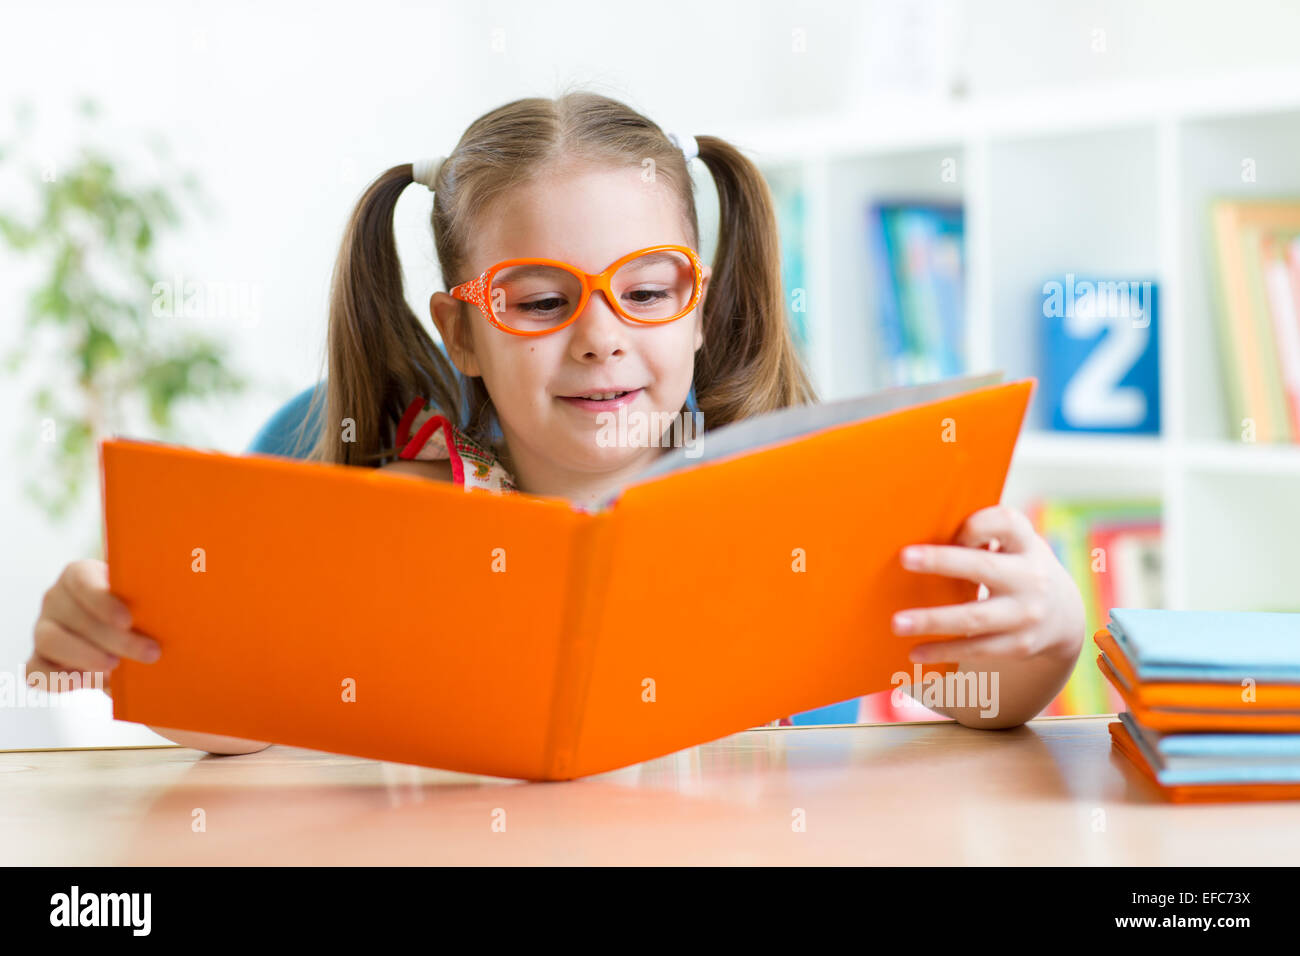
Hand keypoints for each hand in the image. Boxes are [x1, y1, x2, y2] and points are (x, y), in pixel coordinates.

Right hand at [27, 559, 160, 696]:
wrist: (130, 642)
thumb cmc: (143, 614)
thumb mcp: (148, 602)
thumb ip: (153, 602)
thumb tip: (176, 608)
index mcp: (80, 575)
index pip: (80, 578)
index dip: (101, 600)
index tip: (129, 620)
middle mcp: (57, 599)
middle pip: (74, 615)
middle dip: (114, 637)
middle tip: (150, 653)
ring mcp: (44, 629)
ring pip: (50, 640)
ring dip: (86, 656)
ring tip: (117, 666)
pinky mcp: (39, 659)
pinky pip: (36, 671)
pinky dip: (57, 679)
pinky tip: (84, 683)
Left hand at [890, 504, 1084, 666]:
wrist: (1062, 615)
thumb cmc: (1016, 567)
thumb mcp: (1013, 545)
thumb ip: (983, 534)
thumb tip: (920, 525)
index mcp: (1025, 544)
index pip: (1006, 522)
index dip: (977, 524)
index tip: (950, 531)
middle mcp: (1031, 577)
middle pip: (983, 566)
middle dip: (942, 561)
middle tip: (904, 557)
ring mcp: (1025, 614)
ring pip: (974, 617)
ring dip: (933, 620)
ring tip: (897, 623)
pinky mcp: (1018, 645)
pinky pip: (976, 648)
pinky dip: (943, 650)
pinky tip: (915, 652)